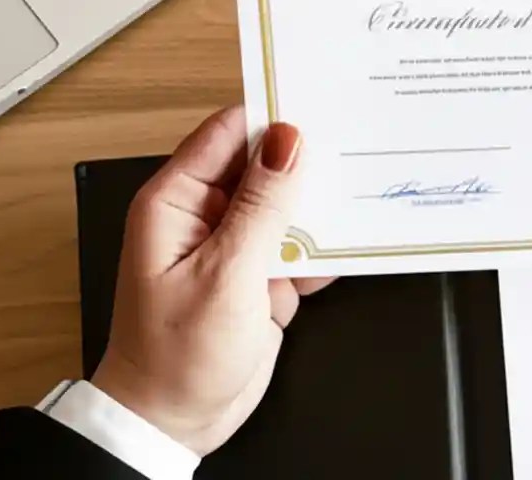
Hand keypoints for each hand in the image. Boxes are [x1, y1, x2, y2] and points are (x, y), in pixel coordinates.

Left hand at [92, 107, 333, 455]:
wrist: (175, 422)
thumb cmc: (174, 357)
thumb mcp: (226, 274)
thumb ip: (261, 205)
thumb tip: (287, 142)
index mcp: (177, 201)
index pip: (228, 133)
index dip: (273, 117)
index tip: (321, 108)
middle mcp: (205, 216)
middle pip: (264, 165)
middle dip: (306, 163)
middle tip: (353, 155)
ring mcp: (234, 245)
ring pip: (288, 205)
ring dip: (319, 209)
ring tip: (358, 203)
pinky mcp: (259, 275)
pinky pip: (299, 245)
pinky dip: (321, 249)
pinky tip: (346, 250)